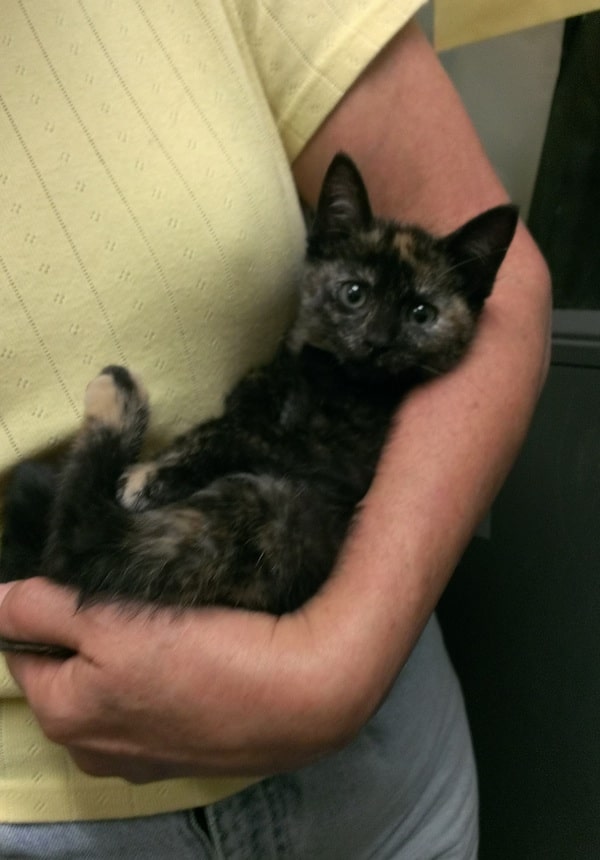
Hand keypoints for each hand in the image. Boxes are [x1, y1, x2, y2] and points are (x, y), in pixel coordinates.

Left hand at [0, 576, 383, 782]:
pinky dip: (163, 682)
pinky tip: (196, 659)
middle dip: (89, 635)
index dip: (49, 608)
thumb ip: (39, 607)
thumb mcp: (109, 621)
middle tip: (136, 597)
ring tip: (169, 625)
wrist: (304, 695)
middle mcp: (93, 751)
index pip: (24, 647)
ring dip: (127, 658)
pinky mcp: (186, 757)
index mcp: (63, 715)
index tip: (91, 583)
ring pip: (113, 691)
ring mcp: (143, 761)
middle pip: (70, 672)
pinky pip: (154, 708)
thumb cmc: (203, 654)